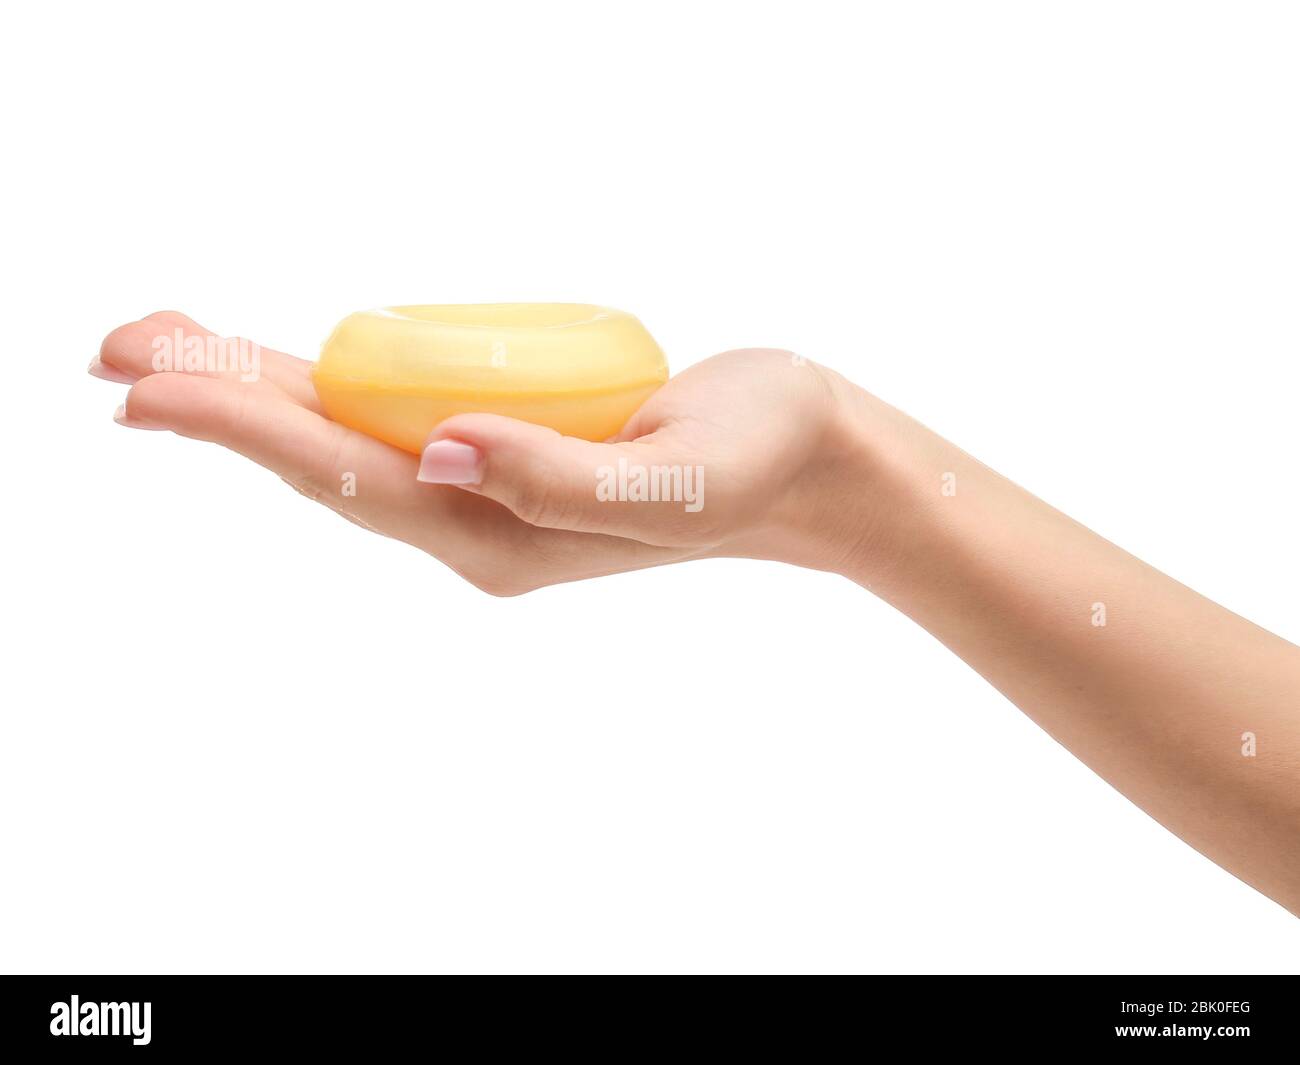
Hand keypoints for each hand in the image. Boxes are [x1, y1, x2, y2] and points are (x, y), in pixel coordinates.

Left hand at [92, 312, 861, 593]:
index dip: (241, 425)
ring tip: (162, 341)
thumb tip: (443, 451)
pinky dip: (323, 381)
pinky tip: (277, 362)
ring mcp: (487, 482)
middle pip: (321, 454)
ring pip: (345, 430)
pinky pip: (393, 410)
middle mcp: (475, 517)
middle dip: (217, 400)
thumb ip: (560, 479)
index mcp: (500, 538)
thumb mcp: (671, 479)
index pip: (346, 475)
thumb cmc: (753, 463)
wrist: (808, 461)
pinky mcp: (504, 441)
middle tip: (113, 349)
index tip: (144, 383)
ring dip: (253, 387)